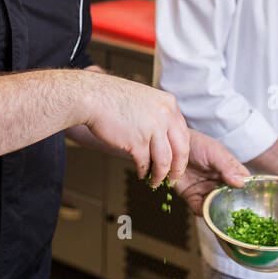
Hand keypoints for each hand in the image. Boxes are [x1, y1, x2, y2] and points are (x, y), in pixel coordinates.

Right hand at [82, 73, 189, 187]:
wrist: (93, 96)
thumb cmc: (114, 98)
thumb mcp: (147, 100)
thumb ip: (159, 115)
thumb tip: (165, 138)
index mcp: (169, 105)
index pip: (184, 135)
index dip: (182, 153)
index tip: (178, 163)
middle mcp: (165, 116)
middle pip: (180, 150)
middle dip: (177, 168)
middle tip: (173, 179)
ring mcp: (152, 129)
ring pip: (164, 160)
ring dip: (160, 175)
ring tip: (155, 182)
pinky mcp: (136, 141)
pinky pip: (145, 163)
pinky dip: (144, 172)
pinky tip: (141, 174)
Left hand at [169, 130, 247, 213]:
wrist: (172, 145)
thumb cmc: (196, 144)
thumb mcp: (215, 152)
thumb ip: (227, 167)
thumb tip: (241, 183)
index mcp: (229, 171)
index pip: (244, 183)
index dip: (248, 192)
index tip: (251, 200)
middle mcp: (220, 182)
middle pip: (231, 199)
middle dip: (233, 207)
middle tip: (235, 213)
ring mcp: (206, 190)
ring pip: (217, 206)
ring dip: (218, 211)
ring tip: (220, 215)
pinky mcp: (192, 196)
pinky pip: (200, 208)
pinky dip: (203, 213)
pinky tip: (206, 212)